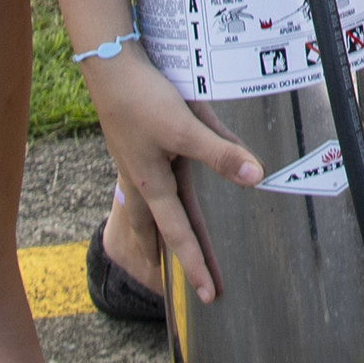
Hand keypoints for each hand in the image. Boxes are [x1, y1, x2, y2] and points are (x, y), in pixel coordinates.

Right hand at [84, 47, 262, 302]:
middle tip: (167, 285)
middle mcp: (141, 180)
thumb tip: (255, 177)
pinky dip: (151, 199)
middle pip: (151, 231)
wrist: (109, 67)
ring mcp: (135, 162)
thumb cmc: (142, 99)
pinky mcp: (136, 142)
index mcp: (152, 185)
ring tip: (155, 249)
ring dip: (150, 231)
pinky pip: (145, 183)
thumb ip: (220, 153)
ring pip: (145, 208)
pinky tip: (158, 188)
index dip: (195, 265)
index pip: (179, 235)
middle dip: (160, 258)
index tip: (208, 295)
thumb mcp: (184, 128)